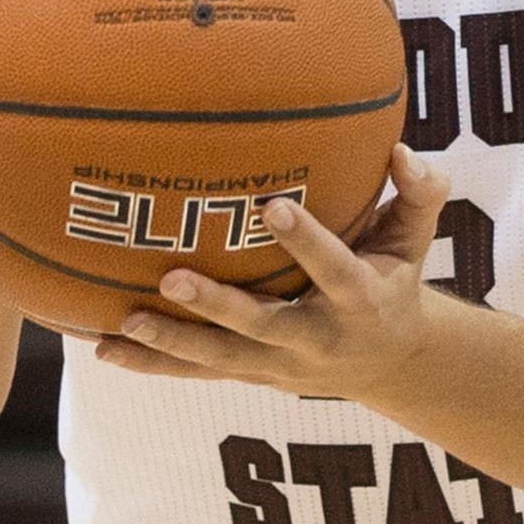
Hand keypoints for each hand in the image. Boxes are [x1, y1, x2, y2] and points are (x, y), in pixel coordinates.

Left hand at [95, 144, 452, 400]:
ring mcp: (279, 365)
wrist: (389, 363)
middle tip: (172, 276)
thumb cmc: (395, 278)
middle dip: (218, 306)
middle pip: (263, 325)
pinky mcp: (251, 375)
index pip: (334, 268)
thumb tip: (399, 149)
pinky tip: (102, 349)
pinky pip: (197, 374)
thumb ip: (420, 193)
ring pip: (220, 361)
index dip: (306, 240)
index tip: (272, 204)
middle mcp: (316, 339)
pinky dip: (151, 365)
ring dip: (172, 345)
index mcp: (360, 299)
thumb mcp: (416, 240)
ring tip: (124, 324)